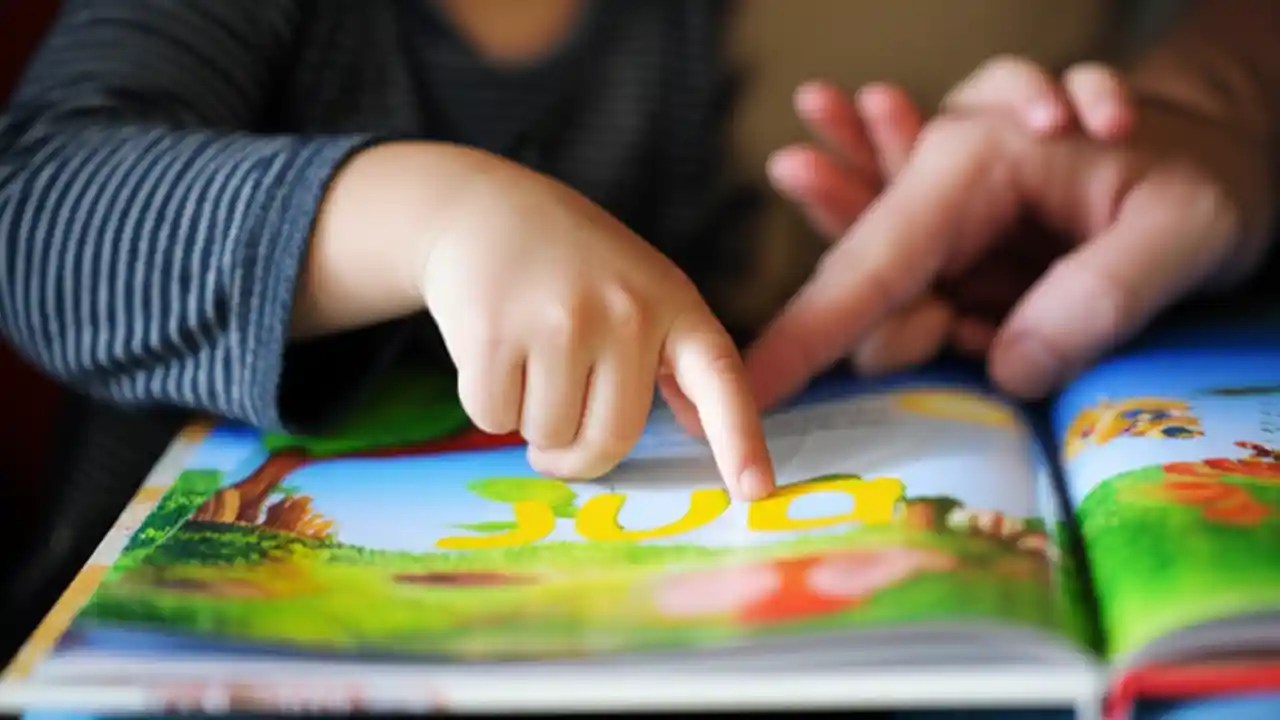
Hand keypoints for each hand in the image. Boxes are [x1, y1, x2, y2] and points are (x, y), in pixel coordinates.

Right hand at [297, 142, 774, 498]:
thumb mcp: (637, 288)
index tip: (757, 493)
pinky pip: (494, 416)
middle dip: (575, 455)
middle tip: (556, 436)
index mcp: (672, 303)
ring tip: (526, 360)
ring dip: (528, 421)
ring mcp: (561, 319)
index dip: (739, 440)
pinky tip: (491, 352)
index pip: (720, 378)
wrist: (480, 209)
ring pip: (547, 436)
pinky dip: (487, 404)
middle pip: (610, 440)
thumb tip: (702, 427)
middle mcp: (626, 310)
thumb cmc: (569, 264)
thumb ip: (670, 355)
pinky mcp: (496, 331)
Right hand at [746, 60, 1274, 407]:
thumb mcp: (1185, 227)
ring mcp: (959, 217)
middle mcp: (948, 181)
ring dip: (910, 322)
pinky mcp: (975, 250)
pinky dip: (930, 318)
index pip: (874, 257)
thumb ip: (1096, 296)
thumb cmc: (1212, 171)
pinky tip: (936, 317)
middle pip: (871, 277)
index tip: (752, 396)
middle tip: (987, 331)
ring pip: (894, 285)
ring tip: (948, 320)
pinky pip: (933, 292)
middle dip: (906, 335)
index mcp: (978, 160)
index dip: (807, 334)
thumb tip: (1007, 368)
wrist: (1226, 143)